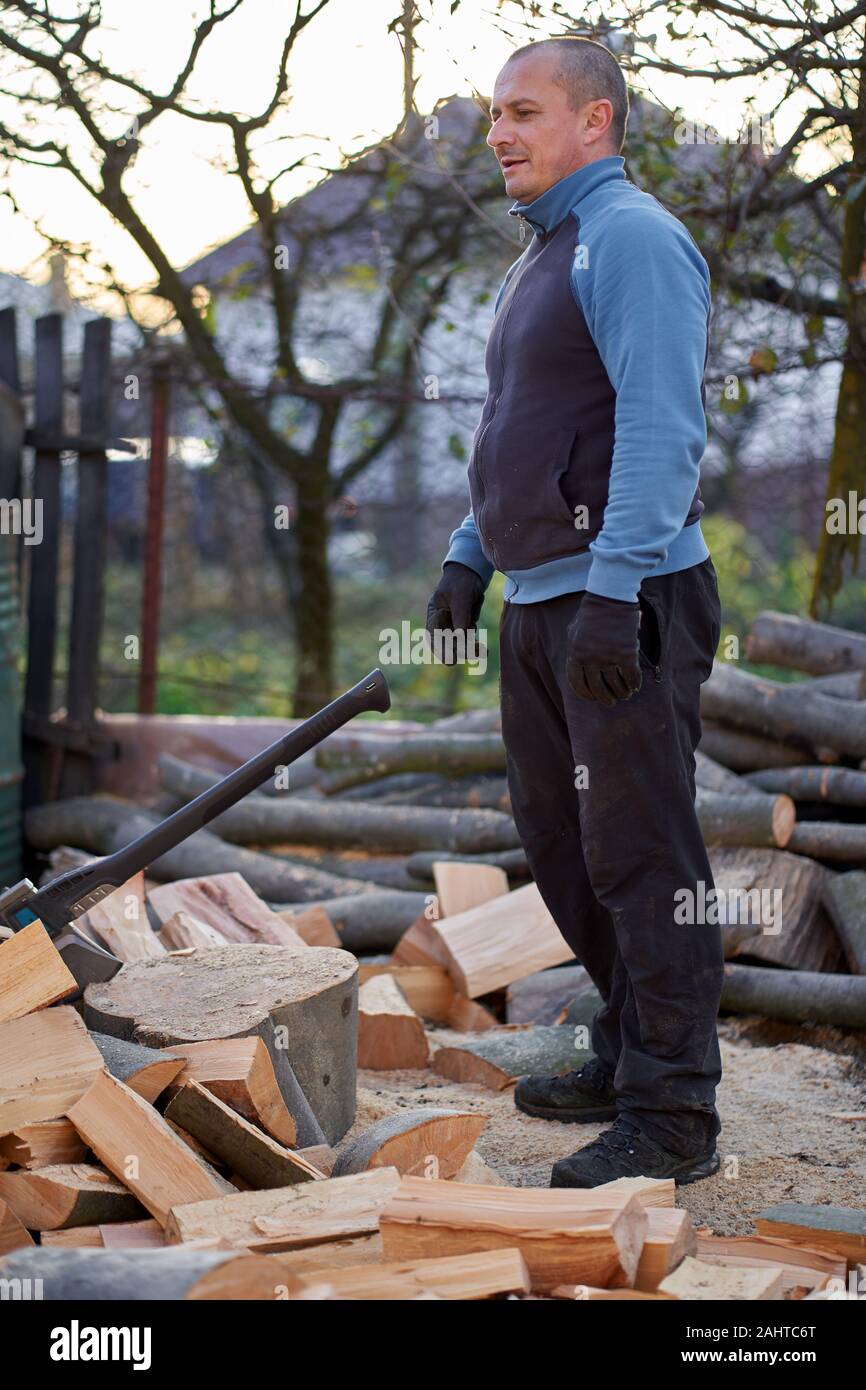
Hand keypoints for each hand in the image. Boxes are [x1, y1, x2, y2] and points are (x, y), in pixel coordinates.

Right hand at [425, 562, 485, 663]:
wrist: (473, 573)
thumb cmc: (461, 581)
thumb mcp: (460, 596)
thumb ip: (460, 616)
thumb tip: (460, 637)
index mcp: (434, 614)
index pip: (433, 636)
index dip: (440, 650)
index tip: (450, 659)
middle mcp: (442, 622)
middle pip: (446, 643)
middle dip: (459, 651)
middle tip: (472, 656)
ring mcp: (454, 625)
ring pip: (459, 643)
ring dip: (470, 650)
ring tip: (483, 653)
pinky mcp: (465, 625)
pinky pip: (469, 639)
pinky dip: (475, 645)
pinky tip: (482, 649)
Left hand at [566, 590, 641, 705]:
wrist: (611, 597)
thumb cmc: (591, 613)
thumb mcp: (573, 631)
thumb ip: (573, 650)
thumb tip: (576, 670)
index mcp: (575, 653)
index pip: (577, 683)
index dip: (586, 694)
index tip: (593, 699)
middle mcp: (590, 658)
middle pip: (597, 688)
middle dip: (604, 698)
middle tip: (611, 702)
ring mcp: (609, 656)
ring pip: (616, 685)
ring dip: (621, 693)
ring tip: (625, 695)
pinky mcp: (627, 653)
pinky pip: (631, 676)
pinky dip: (634, 684)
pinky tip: (635, 686)